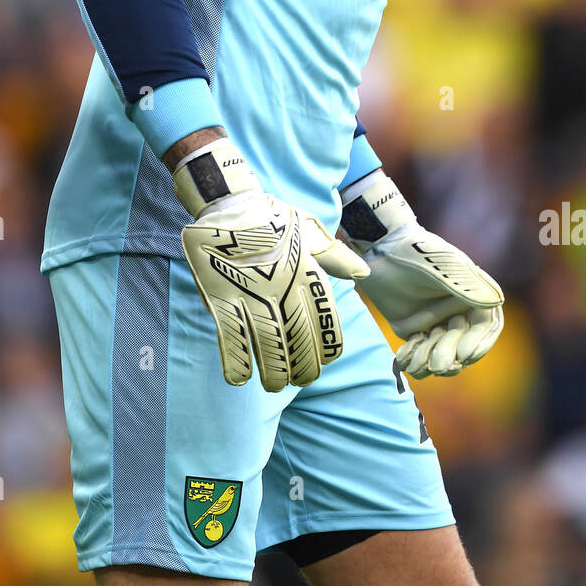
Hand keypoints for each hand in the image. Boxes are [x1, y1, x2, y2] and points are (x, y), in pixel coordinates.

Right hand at [173, 139, 368, 391]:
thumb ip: (335, 257)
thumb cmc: (272, 217)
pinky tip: (239, 378)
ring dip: (272, 372)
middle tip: (298, 379)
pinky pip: (229, 334)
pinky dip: (235, 360)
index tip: (323, 360)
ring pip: (267, 345)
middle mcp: (283, 288)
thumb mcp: (309, 231)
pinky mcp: (221, 294)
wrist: (229, 200)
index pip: (326, 322)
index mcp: (307, 274)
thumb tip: (363, 274)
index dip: (327, 347)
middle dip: (301, 368)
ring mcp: (250, 293)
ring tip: (273, 385)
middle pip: (299, 340)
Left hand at [340, 171, 503, 377]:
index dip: (479, 344)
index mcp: (473, 293)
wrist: (378, 247)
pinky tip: (403, 361)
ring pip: (442, 352)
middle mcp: (458, 309)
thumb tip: (496, 302)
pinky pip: (420, 351)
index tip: (463, 356)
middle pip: (463, 343)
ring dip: (431, 361)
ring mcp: (436, 320)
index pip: (486, 326)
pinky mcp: (414, 328)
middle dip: (450, 355)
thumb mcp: (441, 266)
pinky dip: (413, 359)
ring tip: (416, 366)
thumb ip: (465, 284)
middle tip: (436, 366)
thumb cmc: (414, 250)